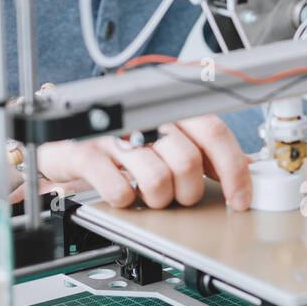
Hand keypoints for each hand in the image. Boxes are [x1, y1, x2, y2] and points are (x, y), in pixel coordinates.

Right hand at [34, 115, 252, 210]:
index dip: (233, 170)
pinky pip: (119, 189)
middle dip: (188, 190)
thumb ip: (202, 147)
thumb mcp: (164, 133)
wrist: (60, 133)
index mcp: (167, 105)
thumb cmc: (118, 135)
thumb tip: (246, 168)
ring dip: (158, 198)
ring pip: (157, 178)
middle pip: (187, 161)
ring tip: (147, 193)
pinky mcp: (85, 152)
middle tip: (177, 194)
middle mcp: (142, 114)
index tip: (239, 198)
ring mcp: (112, 132)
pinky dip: (125, 200)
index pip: (213, 132)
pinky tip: (122, 191)